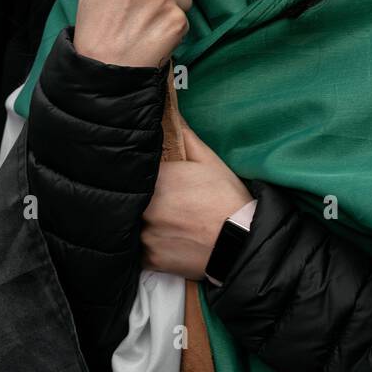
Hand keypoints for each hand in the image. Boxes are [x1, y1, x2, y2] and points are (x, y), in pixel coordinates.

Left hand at [142, 121, 252, 279]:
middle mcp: (145, 206)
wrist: (241, 241)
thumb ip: (185, 136)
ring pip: (134, 224)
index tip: (149, 177)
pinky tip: (166, 239)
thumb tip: (170, 112)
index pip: (135, 171)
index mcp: (157, 179)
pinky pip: (139, 250)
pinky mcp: (149, 259)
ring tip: (165, 221)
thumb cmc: (226, 197)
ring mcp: (145, 235)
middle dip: (141, 197)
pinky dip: (149, 244)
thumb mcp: (208, 161)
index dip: (141, 173)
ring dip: (143, 221)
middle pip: (131, 198)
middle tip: (163, 200)